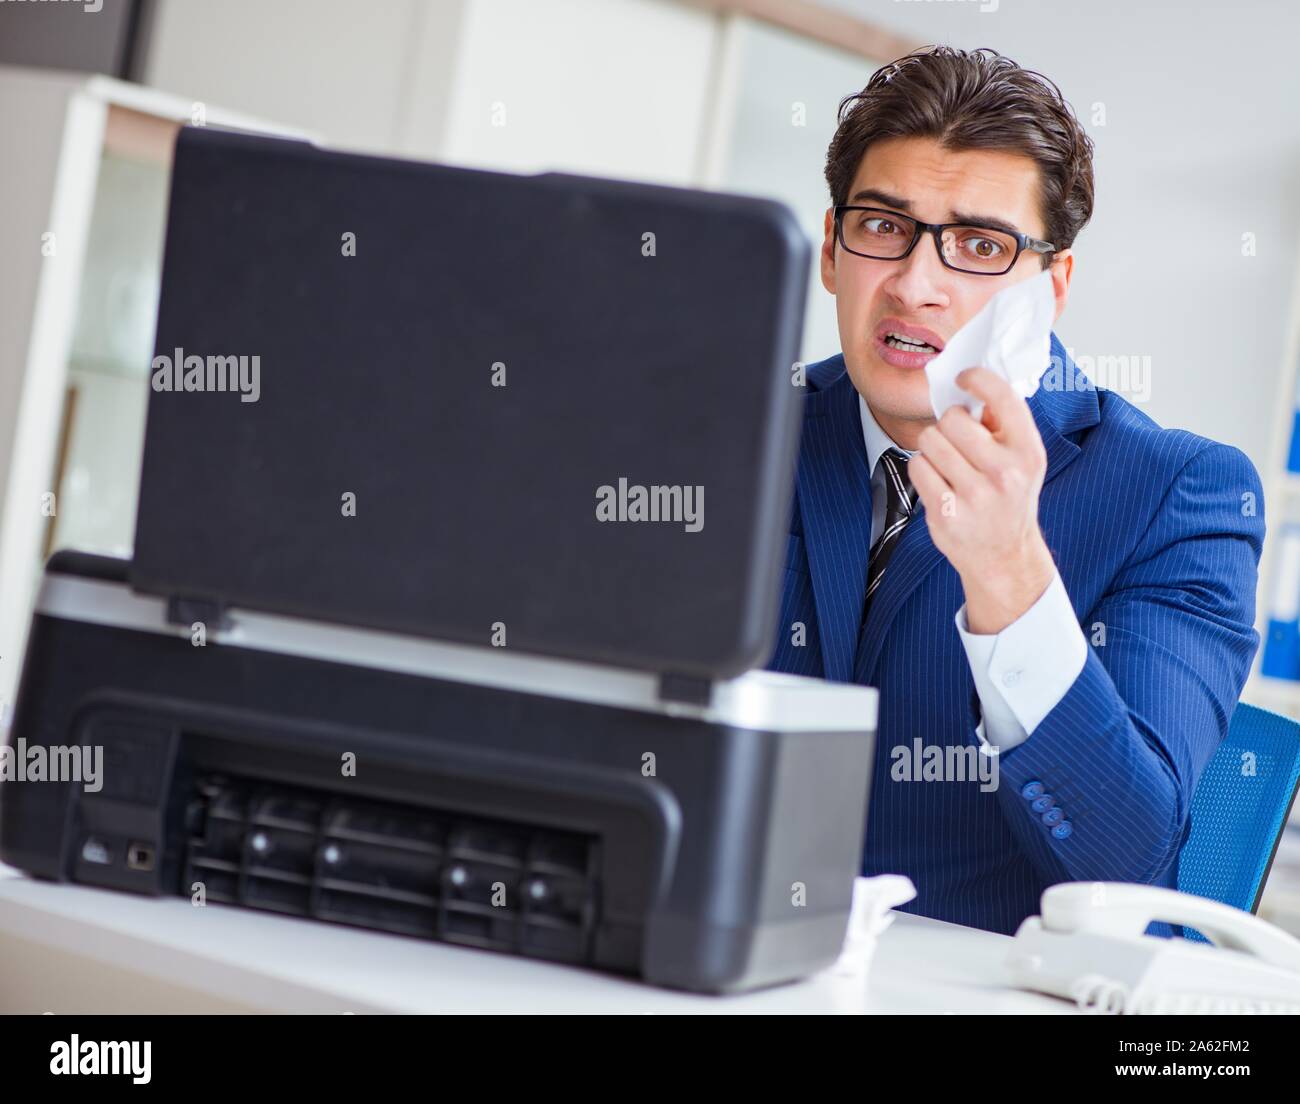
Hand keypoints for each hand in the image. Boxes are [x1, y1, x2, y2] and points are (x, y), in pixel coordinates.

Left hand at [909, 367, 1055, 633]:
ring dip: (933, 447)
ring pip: (930, 440)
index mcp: (1028, 452)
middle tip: (957, 441)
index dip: (978, 379)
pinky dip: (923, 469)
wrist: (1003, 556)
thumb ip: (1003, 423)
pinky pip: (917, 466)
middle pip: (952, 418)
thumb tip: (975, 385)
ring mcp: (974, 495)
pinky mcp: (946, 512)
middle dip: (948, 424)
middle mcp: (1005, 473)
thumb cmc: (1009, 498)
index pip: (1003, 397)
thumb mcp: (1022, 460)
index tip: (964, 379)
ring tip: (948, 463)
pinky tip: (938, 481)